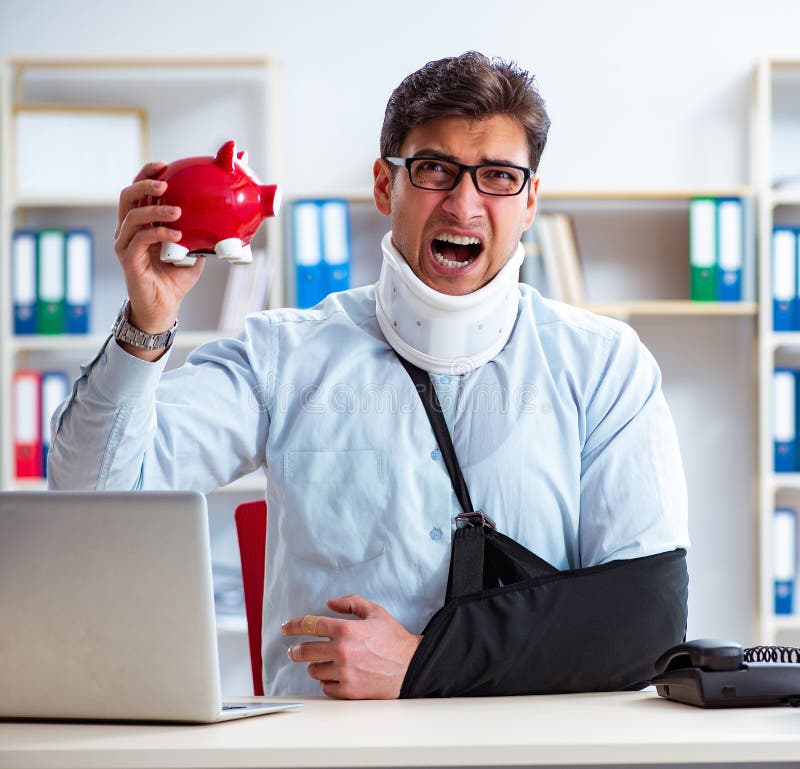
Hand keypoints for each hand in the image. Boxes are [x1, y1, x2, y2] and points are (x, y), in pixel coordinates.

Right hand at [114, 162, 203, 347]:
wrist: (164, 306)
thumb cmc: (175, 277)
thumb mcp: (193, 250)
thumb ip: (200, 233)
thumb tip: (223, 217)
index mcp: (140, 223)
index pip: (138, 191)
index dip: (146, 174)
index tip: (164, 165)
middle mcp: (128, 230)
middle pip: (127, 196)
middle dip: (145, 184)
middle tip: (166, 183)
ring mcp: (125, 244)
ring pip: (133, 216)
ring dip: (156, 210)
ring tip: (178, 211)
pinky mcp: (128, 260)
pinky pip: (141, 239)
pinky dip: (159, 233)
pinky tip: (177, 235)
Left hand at [282, 595, 421, 699]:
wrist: (411, 666)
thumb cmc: (393, 639)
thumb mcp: (375, 612)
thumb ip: (351, 603)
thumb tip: (329, 602)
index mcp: (346, 630)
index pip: (310, 625)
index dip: (294, 625)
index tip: (286, 627)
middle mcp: (342, 652)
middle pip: (304, 651)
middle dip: (295, 650)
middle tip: (294, 651)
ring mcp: (344, 673)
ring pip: (314, 671)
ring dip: (314, 666)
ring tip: (322, 663)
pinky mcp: (348, 691)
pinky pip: (326, 688)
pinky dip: (327, 682)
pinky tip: (334, 676)